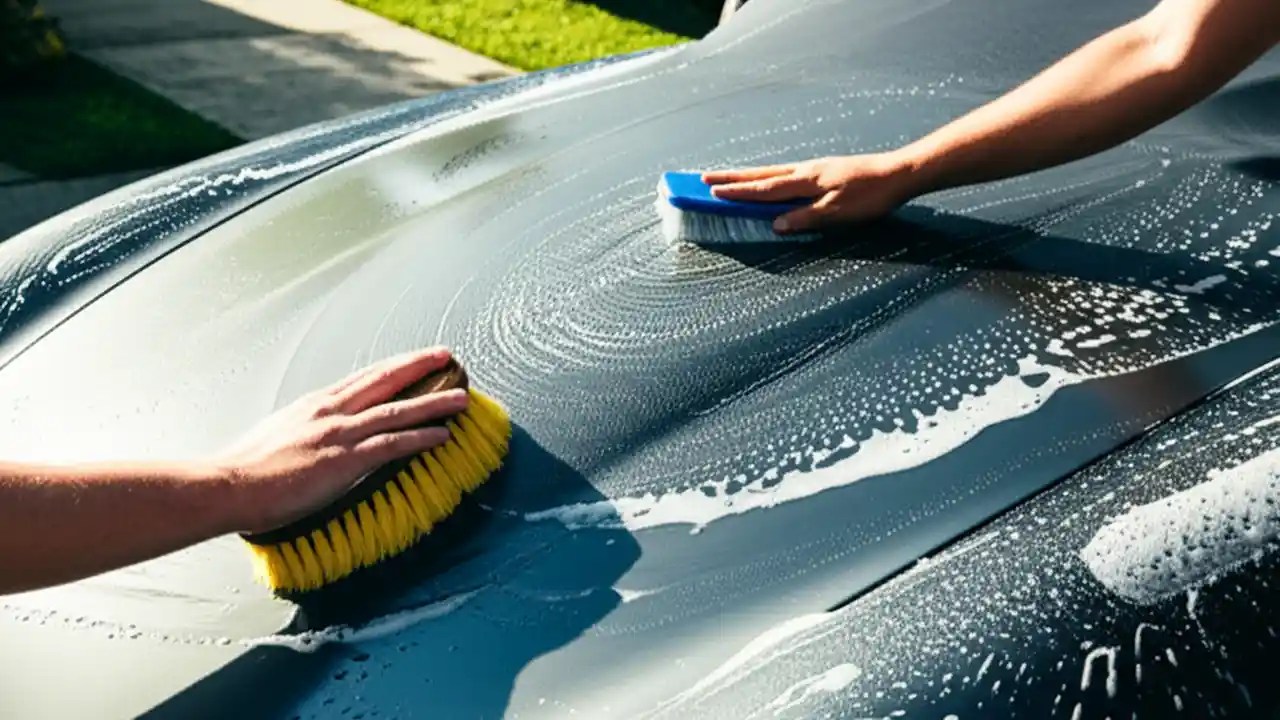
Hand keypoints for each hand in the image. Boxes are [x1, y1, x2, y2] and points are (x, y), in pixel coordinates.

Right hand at [213, 347, 468, 533]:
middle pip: (385, 379)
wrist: (227, 487)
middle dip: (419, 366)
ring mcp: (339, 434)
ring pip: (397, 410)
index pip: (363, 378)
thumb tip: (316, 438)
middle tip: (446, 357)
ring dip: (434, 402)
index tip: (414, 359)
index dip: (393, 367)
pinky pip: (393, 444)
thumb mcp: (277, 436)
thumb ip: (303, 431)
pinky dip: (421, 437)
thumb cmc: (244, 471)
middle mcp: (330, 411)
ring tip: (461, 398)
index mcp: (314, 404)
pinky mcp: (344, 460)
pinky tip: (442, 435)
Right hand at [702, 153, 919, 233]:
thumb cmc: (871, 196)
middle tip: (703, 177)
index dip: (737, 192)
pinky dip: (767, 178)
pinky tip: (766, 181)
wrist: (899, 174)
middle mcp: (805, 171)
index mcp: (805, 181)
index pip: (764, 189)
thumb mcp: (838, 213)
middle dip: (731, 177)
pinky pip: (785, 174)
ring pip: (771, 172)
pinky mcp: (823, 171)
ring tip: (726, 178)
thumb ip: (805, 218)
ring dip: (747, 176)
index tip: (710, 191)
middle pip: (761, 175)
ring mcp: (813, 169)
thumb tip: (775, 224)